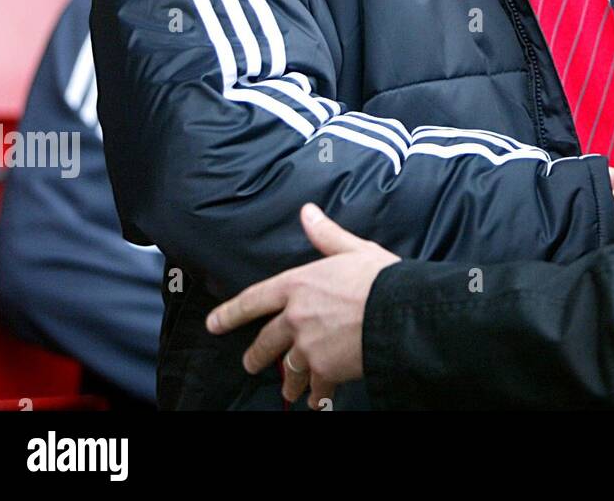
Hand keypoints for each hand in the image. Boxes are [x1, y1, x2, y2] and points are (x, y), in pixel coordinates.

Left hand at [205, 204, 398, 408]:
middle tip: (251, 364)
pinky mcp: (325, 370)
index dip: (230, 313)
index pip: (253, 300)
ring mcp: (308, 347)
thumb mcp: (354, 249)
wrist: (399, 312)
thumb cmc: (381, 277)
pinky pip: (316, 388)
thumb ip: (326, 235)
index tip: (214, 324)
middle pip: (265, 343)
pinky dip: (317, 396)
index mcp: (298, 285)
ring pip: (288, 370)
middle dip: (256, 357)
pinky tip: (318, 401)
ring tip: (290, 389)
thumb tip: (308, 212)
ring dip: (289, 381)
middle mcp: (296, 318)